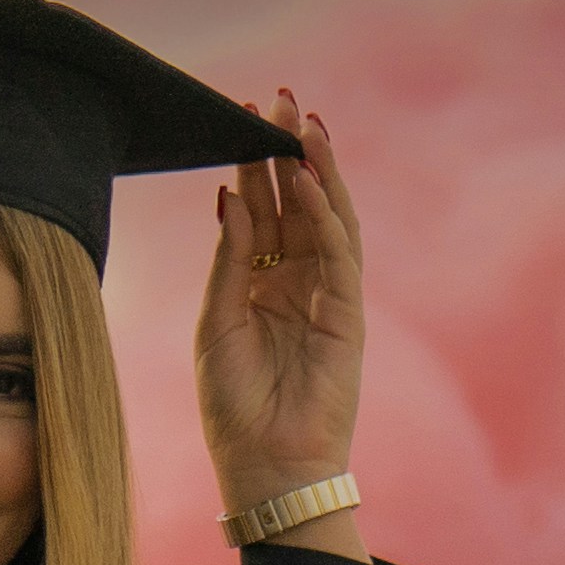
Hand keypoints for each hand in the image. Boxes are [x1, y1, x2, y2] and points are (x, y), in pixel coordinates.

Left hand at [195, 88, 362, 517]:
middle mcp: (298, 280)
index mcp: (262, 282)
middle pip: (298, 201)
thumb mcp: (215, 323)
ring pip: (326, 217)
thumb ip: (229, 260)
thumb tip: (229, 196)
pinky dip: (323, 215)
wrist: (265, 466)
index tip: (242, 116)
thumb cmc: (234, 406)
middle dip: (289, 150)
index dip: (255, 163)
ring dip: (315, 169)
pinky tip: (305, 180)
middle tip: (280, 98)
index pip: (263, 208)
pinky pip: (338, 254)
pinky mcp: (348, 314)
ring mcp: (327, 294)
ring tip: (301, 124)